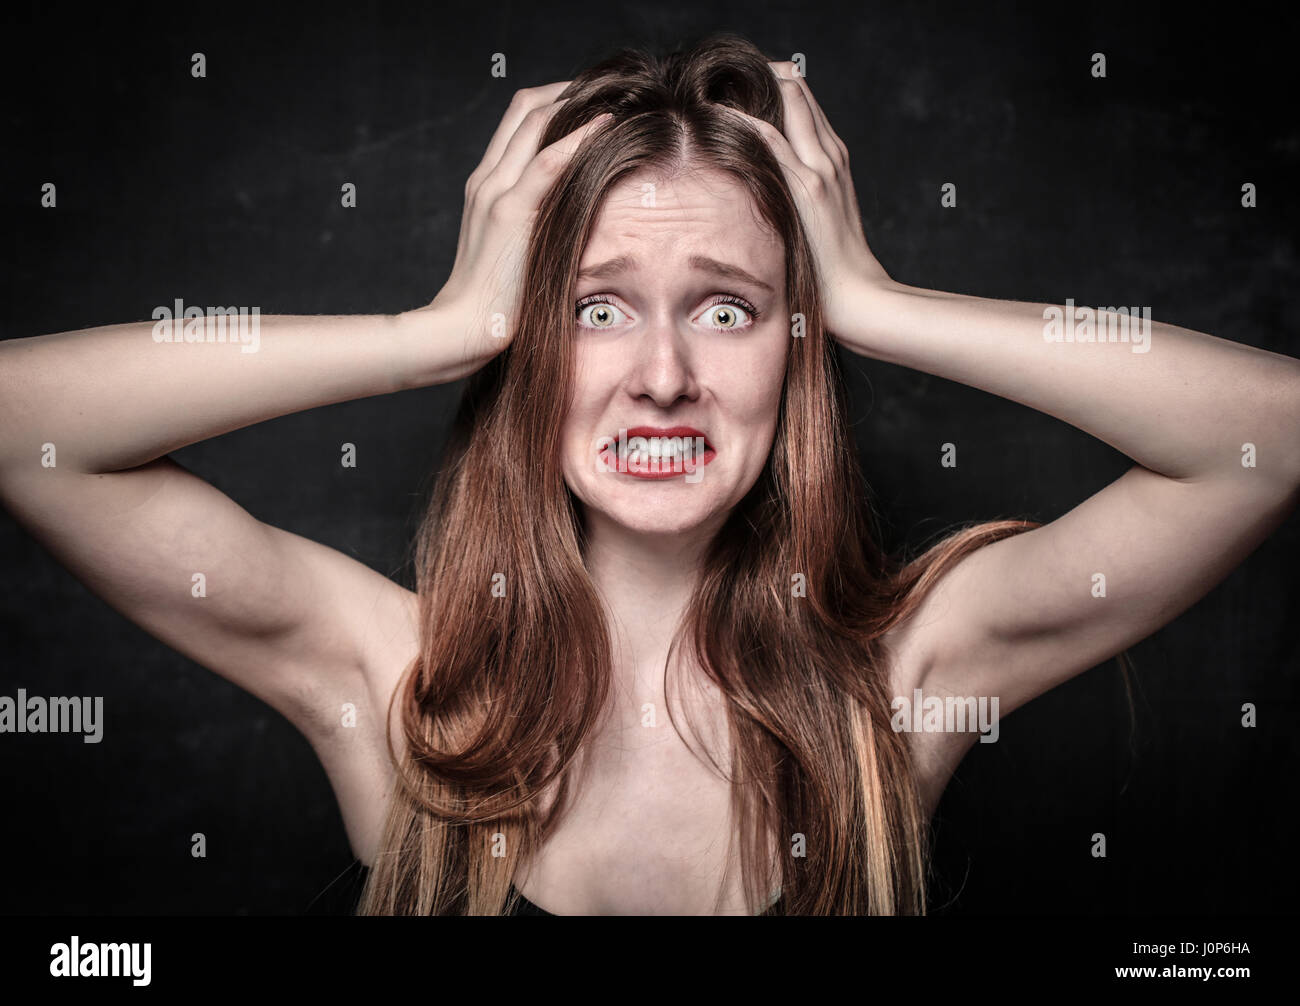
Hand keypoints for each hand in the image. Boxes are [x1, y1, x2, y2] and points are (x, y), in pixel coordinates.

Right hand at [418, 83, 612, 375]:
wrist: (463, 328)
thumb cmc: (494, 302)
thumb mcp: (514, 253)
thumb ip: (533, 229)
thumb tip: (570, 226)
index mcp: (485, 187)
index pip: (517, 123)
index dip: (553, 103)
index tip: (589, 103)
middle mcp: (487, 179)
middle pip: (524, 108)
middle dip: (567, 90)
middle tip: (608, 88)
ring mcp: (496, 192)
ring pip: (534, 122)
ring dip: (575, 102)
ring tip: (614, 97)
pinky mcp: (510, 211)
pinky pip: (548, 161)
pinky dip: (579, 137)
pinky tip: (607, 125)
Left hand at [717, 64, 892, 342]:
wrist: (859, 296)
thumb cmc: (834, 271)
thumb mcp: (818, 224)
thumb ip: (798, 203)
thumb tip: (763, 206)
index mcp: (835, 162)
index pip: (806, 104)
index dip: (776, 86)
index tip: (741, 87)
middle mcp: (831, 156)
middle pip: (799, 90)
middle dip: (763, 75)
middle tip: (723, 77)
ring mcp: (820, 168)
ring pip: (791, 100)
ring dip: (754, 85)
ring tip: (716, 83)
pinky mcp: (807, 187)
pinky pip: (771, 139)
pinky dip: (744, 119)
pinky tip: (717, 111)